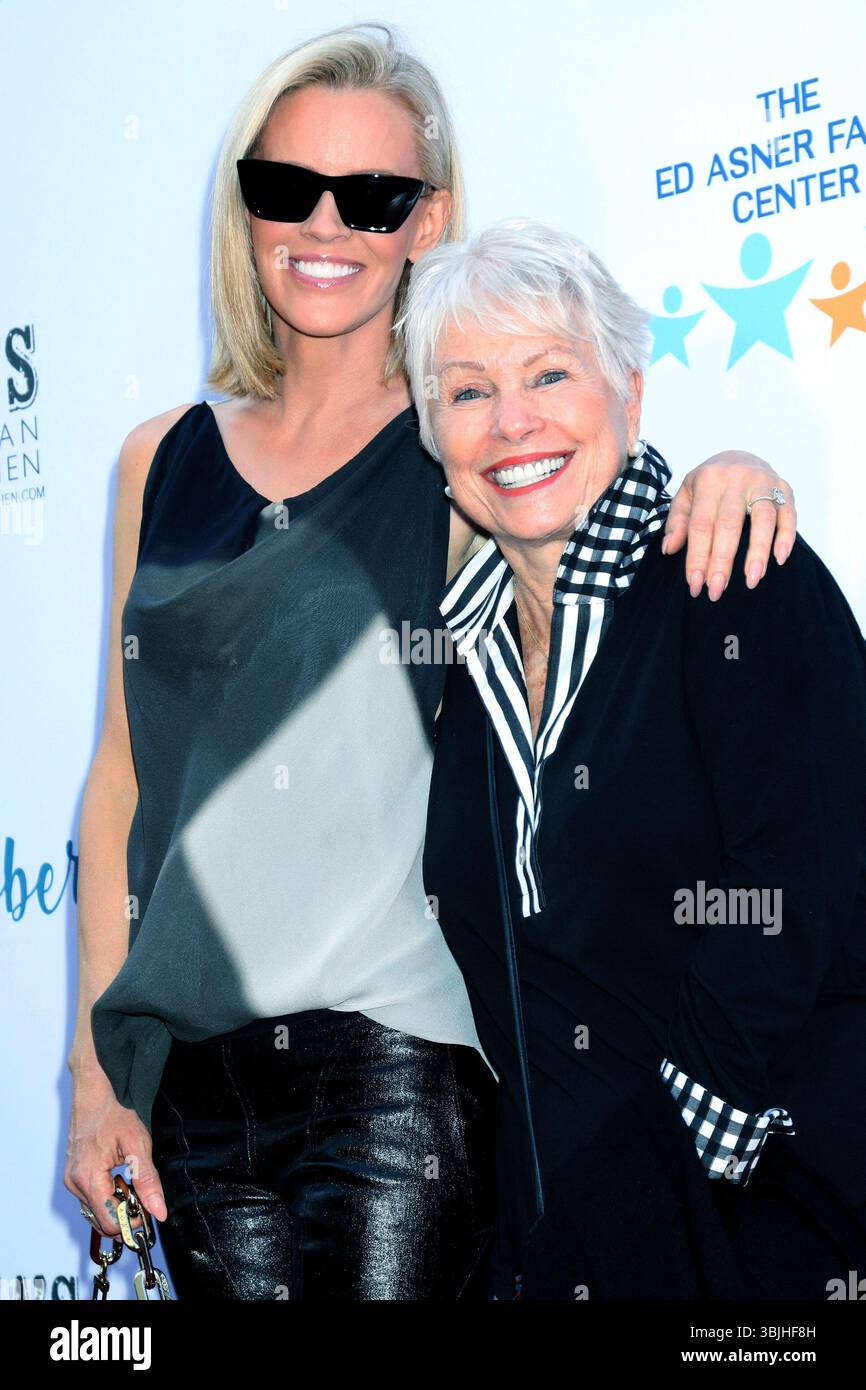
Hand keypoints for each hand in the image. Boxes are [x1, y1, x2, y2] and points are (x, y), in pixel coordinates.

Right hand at [64, 1069, 166, 1237]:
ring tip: (132, 1180)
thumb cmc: (112, 1110)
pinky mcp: (74, 1173)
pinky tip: (120, 1176)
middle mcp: (75, 1183)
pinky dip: (109, 1194)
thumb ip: (148, 1181)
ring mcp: (72, 1178)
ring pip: (97, 1209)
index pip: (110, 1221)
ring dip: (118, 1203)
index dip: (133, 1223)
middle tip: (145, 1196)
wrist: (94, 1089)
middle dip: (126, 1214)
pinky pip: (92, 1196)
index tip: (150, 1216)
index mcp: (88, 1178)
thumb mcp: (138, 1145)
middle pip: (102, 1219)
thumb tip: (158, 1210)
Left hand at [662, 451, 796, 600]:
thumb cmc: (710, 482)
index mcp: (709, 479)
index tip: (696, 584)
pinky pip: (789, 514)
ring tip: (751, 580)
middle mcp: (737, 478)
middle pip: (729, 525)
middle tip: (717, 590)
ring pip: (762, 520)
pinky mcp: (785, 488)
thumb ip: (678, 521)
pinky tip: (779, 559)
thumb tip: (669, 549)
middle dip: (722, 561)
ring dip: (757, 552)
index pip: (701, 525)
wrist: (740, 455)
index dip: (697, 556)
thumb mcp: (687, 494)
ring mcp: (764, 481)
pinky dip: (786, 537)